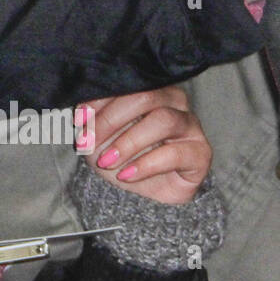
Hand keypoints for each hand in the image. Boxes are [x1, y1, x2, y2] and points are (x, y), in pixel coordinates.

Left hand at [78, 88, 209, 204]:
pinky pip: (175, 153)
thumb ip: (91, 120)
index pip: (126, 84)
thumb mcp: (98, 137)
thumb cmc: (119, 156)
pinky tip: (126, 175)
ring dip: (128, 142)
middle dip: (111, 120)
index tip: (79, 119)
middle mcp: (174, 101)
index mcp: (150, 88)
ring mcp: (190, 125)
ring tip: (107, 161)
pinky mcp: (200, 153)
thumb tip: (81, 111)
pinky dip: (145, 165)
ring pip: (163, 120)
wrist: (139, 197)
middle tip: (89, 142)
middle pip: (146, 96)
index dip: (100, 100)